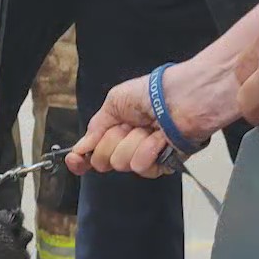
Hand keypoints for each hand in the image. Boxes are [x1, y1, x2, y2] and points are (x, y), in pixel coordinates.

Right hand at [65, 1, 258, 176]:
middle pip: (103, 160)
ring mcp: (146, 156)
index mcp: (117, 130)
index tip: (75, 159)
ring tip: (150, 128)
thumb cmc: (153, 92)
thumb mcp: (115, 102)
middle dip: (112, 141)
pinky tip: (160, 138)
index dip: (82, 159)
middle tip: (129, 126)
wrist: (183, 96)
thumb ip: (96, 128)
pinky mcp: (163, 163)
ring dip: (133, 143)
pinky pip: (142, 167)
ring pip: (122, 164)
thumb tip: (79, 149)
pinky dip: (148, 149)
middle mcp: (129, 145)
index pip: (93, 153)